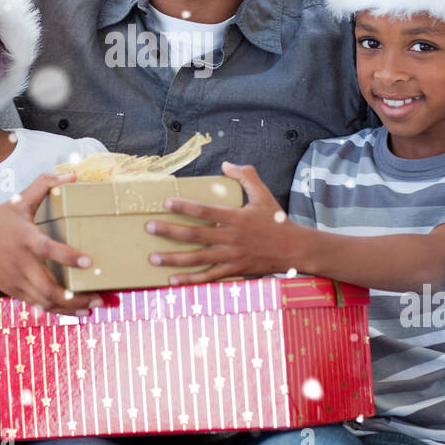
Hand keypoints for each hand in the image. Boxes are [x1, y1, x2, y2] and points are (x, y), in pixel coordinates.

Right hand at [0, 173, 99, 315]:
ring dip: (71, 309)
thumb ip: (44, 185)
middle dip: (76, 298)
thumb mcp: (18, 201)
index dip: (69, 257)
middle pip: (49, 288)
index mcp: (26, 239)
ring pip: (46, 302)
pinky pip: (39, 306)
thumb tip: (72, 176)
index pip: (49, 249)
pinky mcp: (15, 292)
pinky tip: (76, 312)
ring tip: (93, 308)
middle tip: (99, 298)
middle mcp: (22, 264)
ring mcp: (18, 282)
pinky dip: (58, 312)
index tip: (89, 262)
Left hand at [145, 162, 301, 284]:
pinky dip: (190, 280)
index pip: (205, 211)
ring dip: (173, 258)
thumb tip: (226, 164)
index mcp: (236, 217)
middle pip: (194, 235)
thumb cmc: (277, 221)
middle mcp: (230, 238)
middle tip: (149, 228)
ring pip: (197, 258)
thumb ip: (246, 176)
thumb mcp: (263, 194)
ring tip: (153, 257)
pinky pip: (208, 277)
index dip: (184, 206)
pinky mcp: (233, 271)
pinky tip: (172, 280)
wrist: (295, 250)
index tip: (165, 202)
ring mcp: (231, 257)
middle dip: (169, 231)